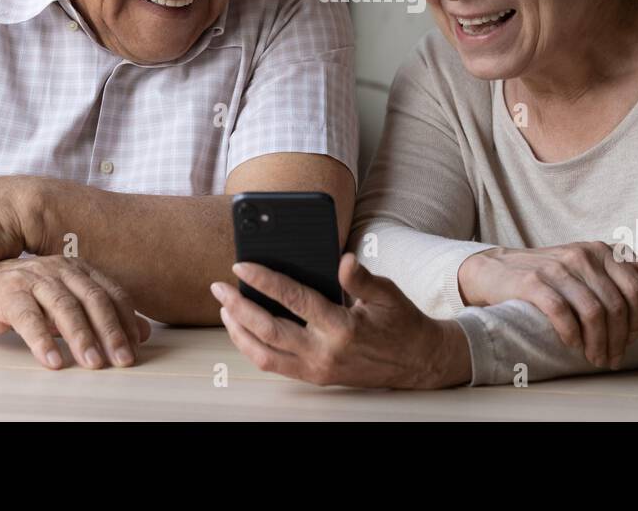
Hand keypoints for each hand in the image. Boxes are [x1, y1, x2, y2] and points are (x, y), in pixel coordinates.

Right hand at [0, 255, 149, 369]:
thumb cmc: (23, 297)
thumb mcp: (67, 304)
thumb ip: (101, 316)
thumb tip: (143, 333)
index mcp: (77, 270)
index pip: (111, 293)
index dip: (126, 320)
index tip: (137, 347)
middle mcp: (59, 270)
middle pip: (93, 300)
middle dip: (111, 331)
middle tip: (123, 359)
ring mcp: (33, 280)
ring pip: (64, 308)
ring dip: (82, 338)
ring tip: (93, 363)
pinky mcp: (8, 295)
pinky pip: (29, 319)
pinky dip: (42, 342)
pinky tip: (53, 361)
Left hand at [211, 254, 471, 388]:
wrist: (417, 362)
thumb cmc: (401, 322)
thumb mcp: (387, 294)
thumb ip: (361, 278)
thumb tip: (344, 259)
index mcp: (342, 327)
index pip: (294, 300)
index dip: (265, 281)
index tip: (242, 265)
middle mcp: (325, 352)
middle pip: (268, 330)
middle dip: (238, 308)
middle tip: (219, 288)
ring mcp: (317, 369)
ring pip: (264, 354)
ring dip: (239, 332)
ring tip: (225, 309)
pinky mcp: (315, 377)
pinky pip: (274, 365)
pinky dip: (252, 347)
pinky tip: (244, 330)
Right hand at [457, 241, 637, 368]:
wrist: (495, 270)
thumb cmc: (544, 272)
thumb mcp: (580, 260)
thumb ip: (611, 263)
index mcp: (598, 250)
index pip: (635, 287)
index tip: (630, 340)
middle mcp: (581, 255)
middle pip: (616, 306)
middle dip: (618, 340)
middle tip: (612, 359)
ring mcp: (556, 268)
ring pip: (593, 313)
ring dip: (598, 344)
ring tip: (595, 359)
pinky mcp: (533, 282)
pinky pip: (562, 313)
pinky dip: (572, 335)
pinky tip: (573, 345)